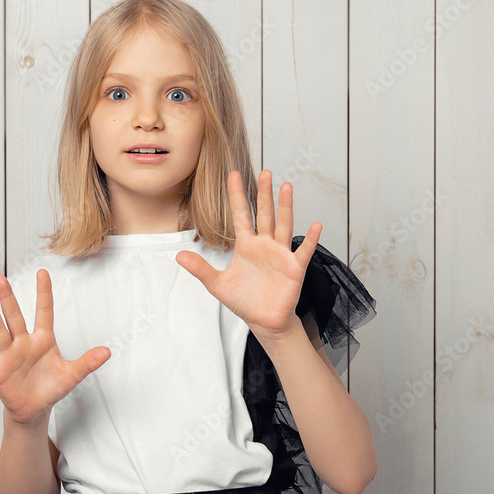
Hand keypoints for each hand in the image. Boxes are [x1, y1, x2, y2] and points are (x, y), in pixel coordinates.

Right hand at [0, 270, 111, 425]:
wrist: (34, 409)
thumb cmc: (51, 388)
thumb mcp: (72, 375)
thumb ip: (87, 363)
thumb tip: (108, 352)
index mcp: (42, 339)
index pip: (44, 311)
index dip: (44, 293)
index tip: (42, 272)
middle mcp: (23, 343)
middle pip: (15, 316)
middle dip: (8, 298)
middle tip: (0, 278)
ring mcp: (9, 355)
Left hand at [175, 169, 321, 341]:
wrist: (264, 320)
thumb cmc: (244, 301)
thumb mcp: (218, 284)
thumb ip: (200, 269)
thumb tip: (178, 256)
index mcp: (247, 245)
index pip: (241, 215)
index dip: (237, 195)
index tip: (233, 175)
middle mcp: (265, 245)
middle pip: (265, 214)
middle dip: (264, 193)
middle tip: (265, 172)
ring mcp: (281, 254)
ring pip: (283, 225)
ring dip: (286, 207)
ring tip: (286, 187)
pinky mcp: (294, 268)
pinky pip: (303, 251)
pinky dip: (309, 239)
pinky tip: (315, 225)